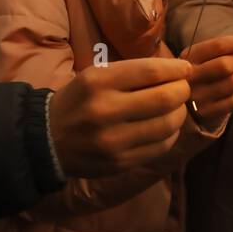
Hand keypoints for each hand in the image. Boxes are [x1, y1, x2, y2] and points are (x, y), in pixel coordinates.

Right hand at [48, 57, 191, 177]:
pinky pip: (160, 147)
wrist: (47, 139)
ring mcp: (113, 140)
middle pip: (164, 98)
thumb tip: (177, 72)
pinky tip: (167, 127)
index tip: (185, 68)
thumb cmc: (79, 101)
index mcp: (98, 82)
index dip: (176, 69)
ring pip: (167, 125)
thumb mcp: (96, 76)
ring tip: (177, 107)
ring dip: (180, 113)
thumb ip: (134, 73)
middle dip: (182, 91)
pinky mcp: (120, 162)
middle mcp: (105, 110)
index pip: (150, 71)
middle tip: (183, 88)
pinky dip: (171, 134)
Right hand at [182, 33, 232, 124]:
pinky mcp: (205, 112)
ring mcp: (196, 97)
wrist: (185, 101)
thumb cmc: (203, 72)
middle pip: (225, 65)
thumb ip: (226, 48)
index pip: (218, 45)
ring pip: (232, 83)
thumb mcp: (207, 56)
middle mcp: (189, 76)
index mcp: (189, 56)